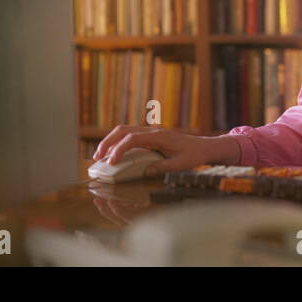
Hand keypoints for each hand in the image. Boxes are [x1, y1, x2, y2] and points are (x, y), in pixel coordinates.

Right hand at [92, 126, 222, 176]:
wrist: (205, 146)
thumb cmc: (194, 155)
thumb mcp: (181, 164)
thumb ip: (163, 168)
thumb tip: (144, 172)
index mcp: (159, 136)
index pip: (133, 139)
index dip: (119, 149)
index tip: (111, 162)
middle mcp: (152, 131)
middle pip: (123, 130)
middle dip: (107, 142)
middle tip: (97, 158)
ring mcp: (151, 132)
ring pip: (124, 130)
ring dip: (111, 141)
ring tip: (100, 156)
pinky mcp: (151, 136)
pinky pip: (130, 136)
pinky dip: (118, 143)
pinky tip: (113, 154)